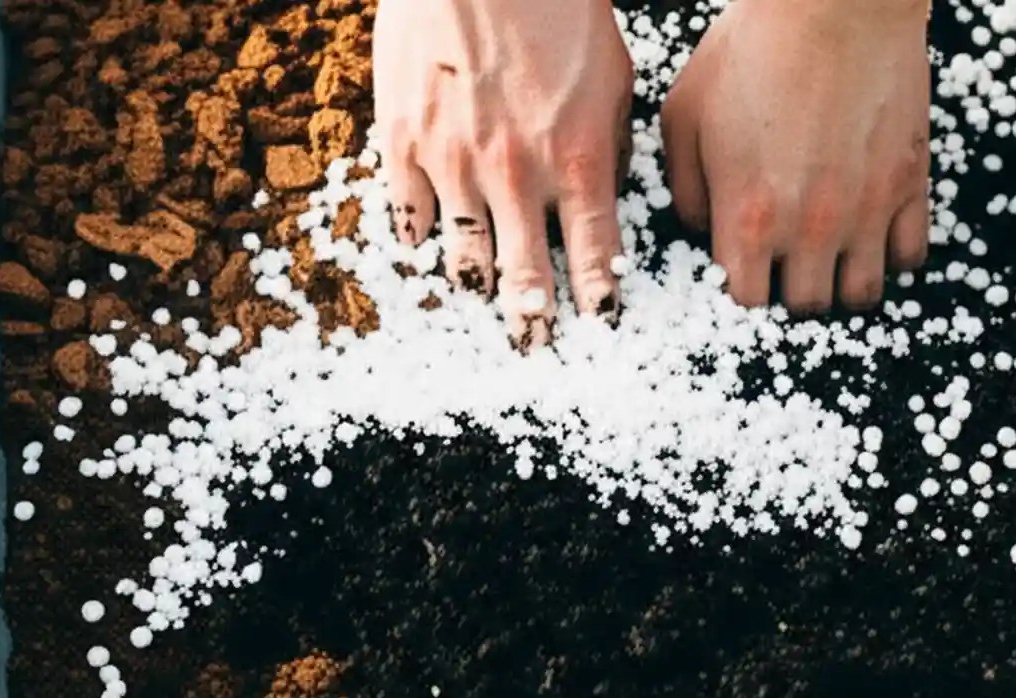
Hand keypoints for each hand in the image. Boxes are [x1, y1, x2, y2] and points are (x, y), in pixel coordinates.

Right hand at [374, 0, 633, 346]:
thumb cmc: (555, 8)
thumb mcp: (612, 78)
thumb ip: (607, 148)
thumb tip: (602, 199)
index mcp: (577, 160)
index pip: (595, 257)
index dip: (599, 303)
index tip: (599, 328)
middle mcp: (517, 175)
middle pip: (527, 278)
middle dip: (534, 322)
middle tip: (534, 346)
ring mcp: (454, 163)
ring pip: (464, 261)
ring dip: (479, 290)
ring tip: (484, 305)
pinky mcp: (403, 143)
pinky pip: (409, 218)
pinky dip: (422, 241)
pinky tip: (429, 251)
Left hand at [661, 0, 931, 311]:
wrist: (834, 2)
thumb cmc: (753, 48)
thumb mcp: (685, 116)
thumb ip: (686, 188)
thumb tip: (702, 230)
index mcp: (749, 217)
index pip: (745, 302)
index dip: (742, 292)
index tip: (743, 274)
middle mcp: (810, 228)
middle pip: (805, 306)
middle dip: (789, 292)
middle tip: (785, 265)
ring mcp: (866, 211)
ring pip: (861, 295)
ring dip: (841, 284)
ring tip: (828, 258)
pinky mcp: (910, 185)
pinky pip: (910, 255)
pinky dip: (891, 256)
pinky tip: (871, 233)